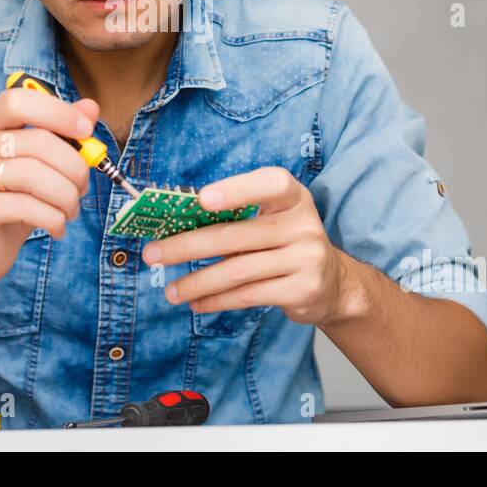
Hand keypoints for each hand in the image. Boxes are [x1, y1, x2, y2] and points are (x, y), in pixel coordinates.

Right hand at [0, 85, 97, 287]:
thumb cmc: (14, 203)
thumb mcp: (42, 166)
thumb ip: (63, 135)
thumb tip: (90, 107)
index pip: (19, 101)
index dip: (57, 112)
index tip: (86, 130)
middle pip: (37, 141)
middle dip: (73, 166)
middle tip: (83, 187)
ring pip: (33, 174)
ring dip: (66, 196)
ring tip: (71, 210)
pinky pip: (26, 206)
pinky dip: (53, 218)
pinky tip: (57, 227)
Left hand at [141, 167, 348, 325]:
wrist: (333, 283)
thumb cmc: (285, 243)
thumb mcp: (272, 219)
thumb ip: (236, 217)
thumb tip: (176, 224)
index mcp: (292, 197)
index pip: (269, 183)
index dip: (236, 189)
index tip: (201, 199)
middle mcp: (303, 224)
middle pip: (236, 235)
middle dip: (186, 246)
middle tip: (153, 254)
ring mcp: (306, 258)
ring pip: (237, 271)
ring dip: (197, 282)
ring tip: (171, 291)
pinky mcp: (302, 289)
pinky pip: (249, 295)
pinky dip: (217, 300)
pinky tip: (197, 302)